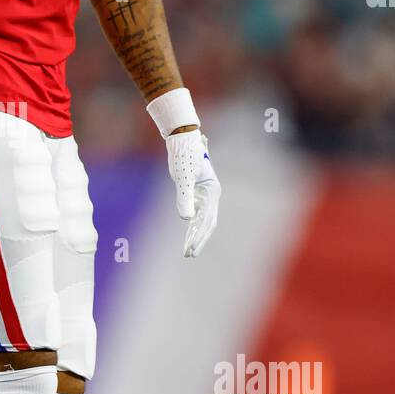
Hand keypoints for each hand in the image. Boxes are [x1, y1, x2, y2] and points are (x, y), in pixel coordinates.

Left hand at [166, 128, 220, 257]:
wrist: (182, 139)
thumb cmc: (183, 155)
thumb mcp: (182, 178)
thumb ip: (185, 198)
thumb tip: (186, 219)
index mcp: (212, 192)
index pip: (207, 221)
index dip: (199, 237)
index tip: (190, 249)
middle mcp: (211, 194)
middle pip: (208, 223)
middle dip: (199, 240)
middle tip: (189, 255)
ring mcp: (205, 194)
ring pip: (203, 220)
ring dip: (195, 235)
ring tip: (187, 250)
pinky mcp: (198, 192)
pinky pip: (197, 213)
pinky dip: (192, 225)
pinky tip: (187, 234)